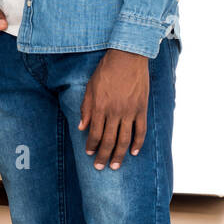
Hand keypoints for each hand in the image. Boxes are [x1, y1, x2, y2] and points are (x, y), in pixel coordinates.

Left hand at [78, 50, 148, 169]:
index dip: (91, 146)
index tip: (90, 154)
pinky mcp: (141, 108)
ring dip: (119, 154)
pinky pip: (141, 130)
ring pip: (124, 139)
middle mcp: (114, 112)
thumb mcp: (90, 87)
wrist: (127, 57)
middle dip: (103, 156)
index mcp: (100, 107)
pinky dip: (138, 143)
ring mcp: (129, 111)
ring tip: (115, 166)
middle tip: (100, 167)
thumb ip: (86, 108)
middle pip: (108, 140)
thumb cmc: (106, 71)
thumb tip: (82, 128)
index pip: (94, 133)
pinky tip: (134, 152)